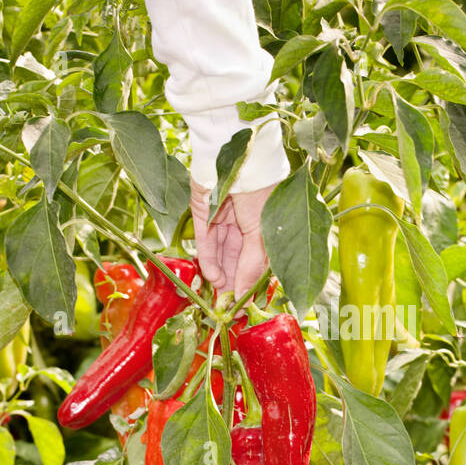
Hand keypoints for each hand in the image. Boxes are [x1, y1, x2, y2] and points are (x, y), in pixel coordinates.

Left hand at [189, 179, 276, 297]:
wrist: (234, 157)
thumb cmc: (258, 191)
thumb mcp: (261, 232)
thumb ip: (252, 265)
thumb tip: (244, 296)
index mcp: (264, 224)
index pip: (256, 259)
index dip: (251, 282)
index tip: (247, 306)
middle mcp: (242, 221)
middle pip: (236, 258)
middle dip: (233, 282)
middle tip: (229, 305)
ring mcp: (221, 216)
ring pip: (220, 252)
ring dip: (220, 273)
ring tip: (220, 293)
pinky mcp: (202, 212)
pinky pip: (205, 241)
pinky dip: (208, 259)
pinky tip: (213, 276)